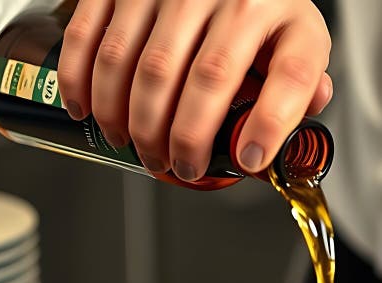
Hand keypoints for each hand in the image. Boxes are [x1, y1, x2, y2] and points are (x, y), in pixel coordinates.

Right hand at [57, 0, 331, 179]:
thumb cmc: (260, 8)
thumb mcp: (297, 40)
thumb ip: (298, 93)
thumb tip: (282, 143)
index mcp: (284, 17)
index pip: (289, 76)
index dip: (268, 126)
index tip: (248, 159)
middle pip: (205, 79)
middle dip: (186, 139)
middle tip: (179, 167)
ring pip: (144, 64)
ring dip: (134, 121)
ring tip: (139, 149)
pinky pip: (93, 31)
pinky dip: (83, 79)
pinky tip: (87, 111)